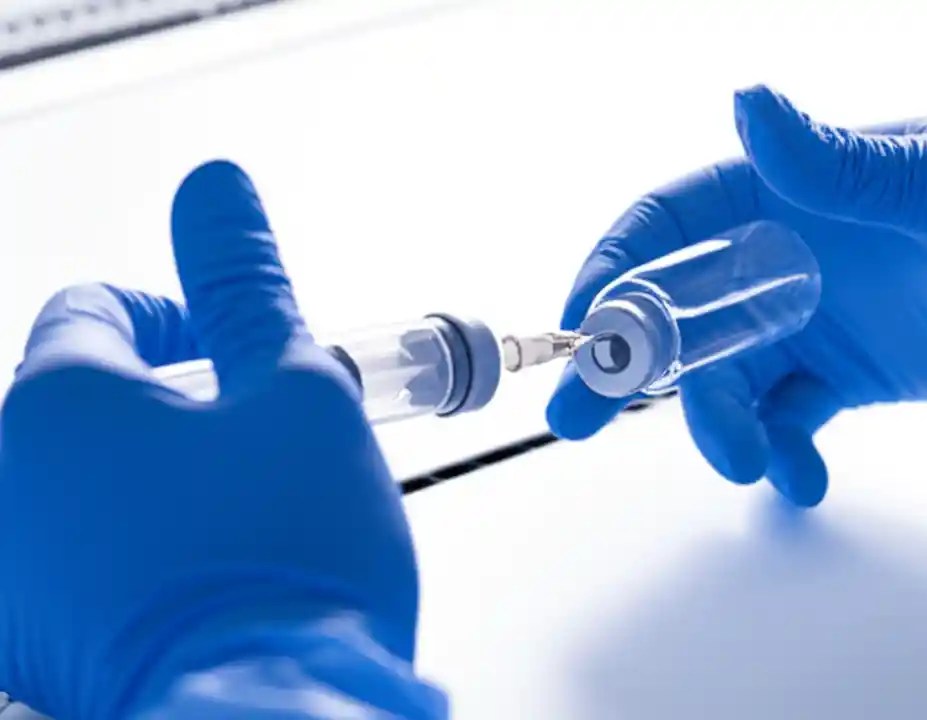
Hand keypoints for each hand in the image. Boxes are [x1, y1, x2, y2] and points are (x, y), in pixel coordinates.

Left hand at [0, 162, 443, 717]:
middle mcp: (5, 481)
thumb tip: (214, 189)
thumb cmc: (287, 564)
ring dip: (160, 487)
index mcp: (59, 401)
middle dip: (177, 411)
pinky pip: (77, 566)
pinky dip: (134, 560)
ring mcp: (8, 571)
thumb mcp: (295, 394)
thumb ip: (245, 285)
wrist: (274, 716)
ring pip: (86, 489)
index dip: (183, 320)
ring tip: (244, 531)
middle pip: (90, 403)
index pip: (99, 311)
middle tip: (261, 455)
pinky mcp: (25, 641)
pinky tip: (205, 589)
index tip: (236, 361)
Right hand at [547, 84, 926, 506]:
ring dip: (720, 424)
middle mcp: (794, 250)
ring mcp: (822, 314)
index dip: (617, 272)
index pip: (675, 223)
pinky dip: (784, 450)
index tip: (583, 331)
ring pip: (731, 376)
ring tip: (749, 463)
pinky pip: (793, 416)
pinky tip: (806, 478)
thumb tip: (745, 99)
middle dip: (629, 364)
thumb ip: (841, 165)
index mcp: (798, 188)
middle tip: (580, 421)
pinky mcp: (858, 372)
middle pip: (683, 308)